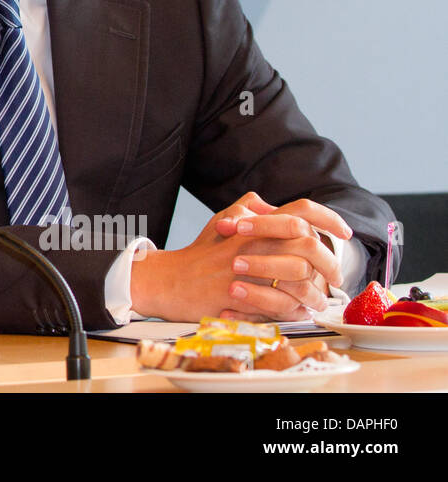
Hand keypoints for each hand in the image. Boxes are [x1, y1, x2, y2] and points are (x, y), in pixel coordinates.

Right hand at [130, 192, 347, 321]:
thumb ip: (248, 209)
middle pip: (309, 244)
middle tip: (336, 275)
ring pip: (301, 277)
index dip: (329, 218)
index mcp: (254, 225)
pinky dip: (296, 310)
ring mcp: (250, 269)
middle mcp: (255, 242)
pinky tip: (300, 312)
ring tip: (319, 299)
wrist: (171, 281)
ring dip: (316, 291)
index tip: (344, 232)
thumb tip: (272, 204)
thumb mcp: (221, 221)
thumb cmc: (199, 254)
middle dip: (330, 262)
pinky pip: (283, 304)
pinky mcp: (243, 295)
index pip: (301, 211)